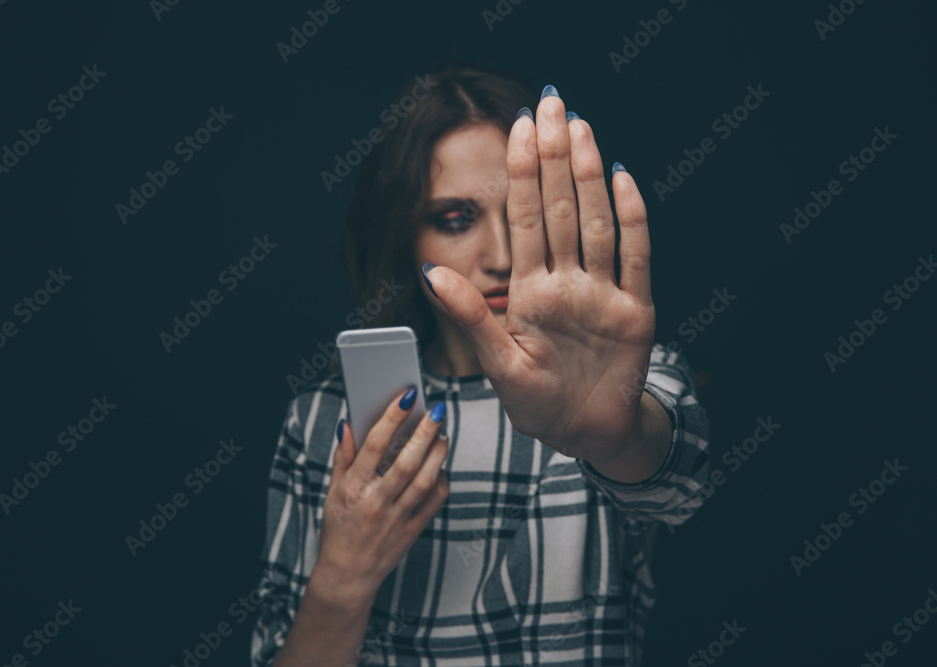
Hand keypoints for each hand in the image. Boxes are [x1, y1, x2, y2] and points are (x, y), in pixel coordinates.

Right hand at [316, 387, 449, 606]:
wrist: (348, 575)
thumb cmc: (338, 528)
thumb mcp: (332, 492)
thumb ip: (342, 457)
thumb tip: (348, 424)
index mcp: (352, 489)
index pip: (374, 446)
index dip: (392, 418)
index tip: (407, 396)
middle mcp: (375, 503)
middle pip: (406, 461)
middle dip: (425, 433)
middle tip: (437, 410)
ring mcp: (396, 518)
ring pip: (425, 480)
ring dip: (438, 454)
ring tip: (442, 435)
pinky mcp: (412, 531)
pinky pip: (434, 501)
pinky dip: (442, 480)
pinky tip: (440, 466)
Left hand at [420, 86, 657, 463]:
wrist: (584, 433)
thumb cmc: (536, 402)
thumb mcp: (496, 362)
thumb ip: (468, 316)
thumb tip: (428, 272)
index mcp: (530, 291)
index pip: (524, 219)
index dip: (521, 173)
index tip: (518, 126)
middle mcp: (566, 282)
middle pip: (560, 208)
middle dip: (553, 155)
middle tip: (552, 102)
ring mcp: (602, 293)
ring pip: (596, 222)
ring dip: (588, 175)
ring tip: (580, 128)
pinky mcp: (635, 311)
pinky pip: (635, 258)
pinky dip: (632, 219)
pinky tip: (623, 178)